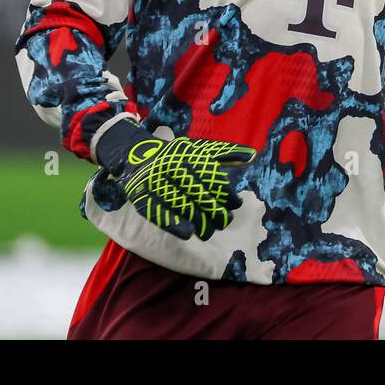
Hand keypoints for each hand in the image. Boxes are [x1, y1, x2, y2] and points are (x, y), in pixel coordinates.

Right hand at [94, 118, 255, 239]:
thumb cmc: (173, 154)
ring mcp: (153, 179)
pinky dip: (172, 223)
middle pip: (196, 191)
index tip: (236, 205)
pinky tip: (187, 234)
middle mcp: (170, 165)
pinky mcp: (139, 194)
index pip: (210, 175)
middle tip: (225, 222)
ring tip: (209, 231)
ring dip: (196, 220)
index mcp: (186, 154)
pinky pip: (156, 211)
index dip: (225, 192)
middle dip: (213, 209)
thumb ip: (224, 154)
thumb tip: (252, 155)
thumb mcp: (197, 150)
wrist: (132, 151)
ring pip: (179, 203)